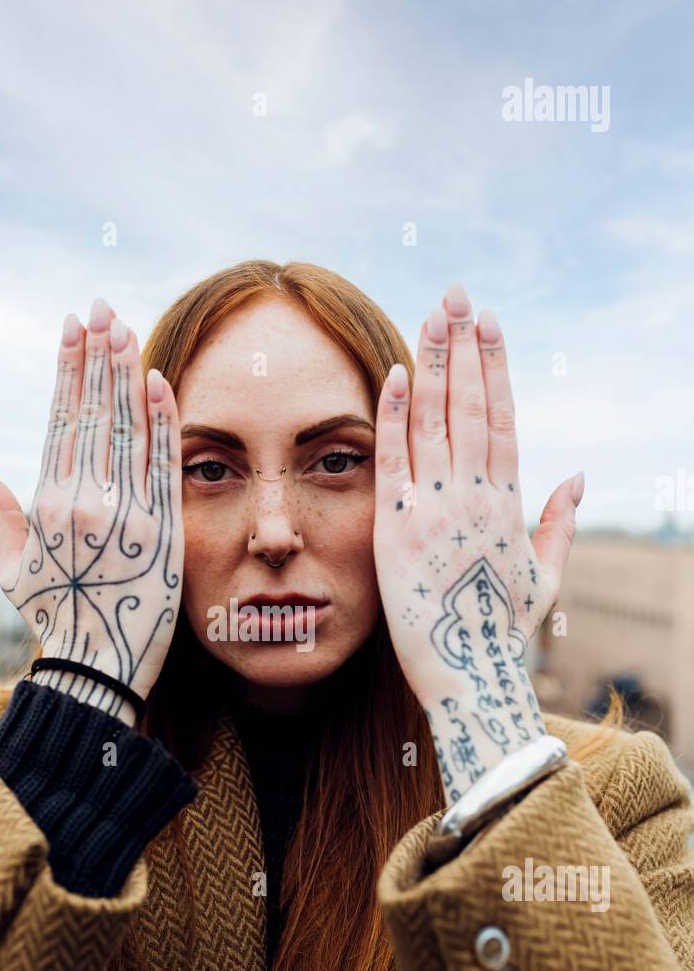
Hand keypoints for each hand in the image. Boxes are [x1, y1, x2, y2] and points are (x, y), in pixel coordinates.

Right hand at [0, 298, 183, 724]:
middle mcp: (85, 500)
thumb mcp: (13, 572)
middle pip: (93, 413)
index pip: (60, 421)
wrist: (99, 667)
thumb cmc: (55, 621)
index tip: (72, 329)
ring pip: (127, 429)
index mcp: (48, 503)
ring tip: (125, 327)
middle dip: (97, 356)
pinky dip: (163, 422)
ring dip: (126, 374)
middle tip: (101, 306)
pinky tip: (159, 381)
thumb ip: (1, 515)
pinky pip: (163, 465)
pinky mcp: (164, 529)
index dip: (68, 371)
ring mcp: (126, 513)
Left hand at [372, 281, 583, 800]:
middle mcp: (473, 497)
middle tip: (457, 295)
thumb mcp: (544, 578)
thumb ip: (559, 523)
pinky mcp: (395, 528)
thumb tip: (577, 473)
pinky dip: (394, 415)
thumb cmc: (504, 632)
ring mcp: (434, 510)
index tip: (489, 324)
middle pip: (470, 406)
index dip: (495, 367)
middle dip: (463, 347)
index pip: (502, 419)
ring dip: (432, 363)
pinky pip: (393, 460)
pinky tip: (395, 372)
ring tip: (431, 315)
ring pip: (434, 422)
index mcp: (508, 504)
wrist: (469, 676)